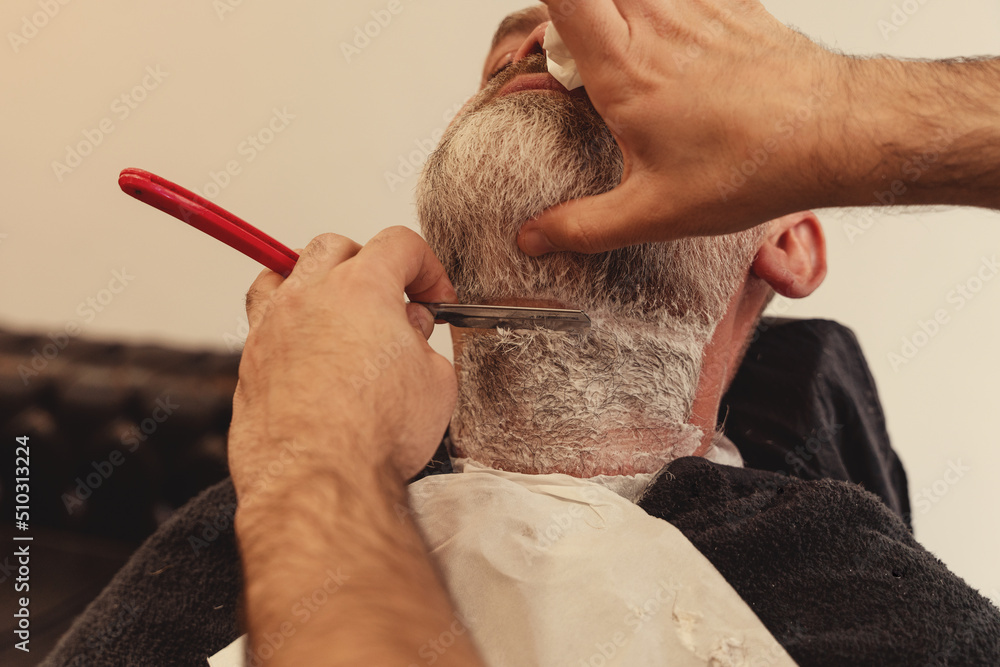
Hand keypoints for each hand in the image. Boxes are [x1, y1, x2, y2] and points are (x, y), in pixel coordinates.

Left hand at [227, 226, 458, 502]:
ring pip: (283, 272)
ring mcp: (272, 326)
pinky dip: (287, 324)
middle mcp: (309, 296)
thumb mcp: (437, 383)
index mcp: (362, 287)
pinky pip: (262, 320)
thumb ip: (425, 347)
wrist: (320, 480)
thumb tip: (412, 341)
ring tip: (336, 313)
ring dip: (313, 282)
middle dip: (369, 265)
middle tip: (390, 304)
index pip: (398, 244)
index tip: (432, 298)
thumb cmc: (373, 436)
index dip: (426, 268)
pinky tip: (308, 352)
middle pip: (336, 246)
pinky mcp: (250, 362)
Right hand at [518, 0, 845, 254]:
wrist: (835, 133)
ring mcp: (694, 4)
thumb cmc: (752, 165)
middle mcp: (655, 20)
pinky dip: (662, 17)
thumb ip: (582, 225)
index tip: (538, 40)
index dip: (544, 8)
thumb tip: (532, 238)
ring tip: (631, 64)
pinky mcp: (728, 2)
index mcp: (623, 67)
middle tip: (579, 63)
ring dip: (618, 16)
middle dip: (572, 16)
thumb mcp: (653, 213)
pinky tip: (676, 57)